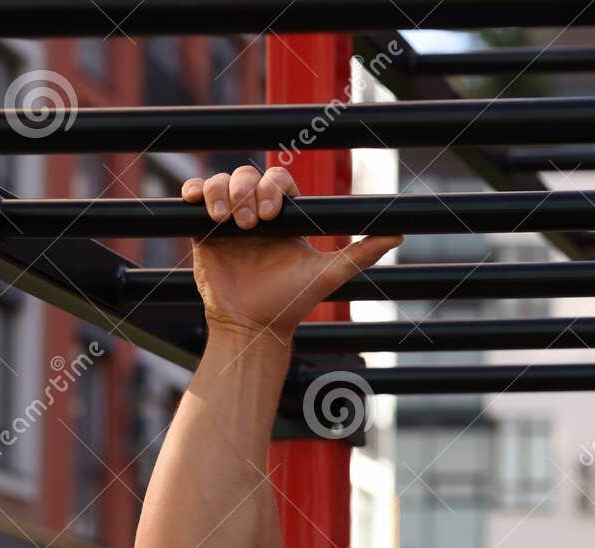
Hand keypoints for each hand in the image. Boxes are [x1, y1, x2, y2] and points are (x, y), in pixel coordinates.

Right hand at [183, 165, 401, 344]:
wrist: (253, 325)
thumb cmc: (291, 301)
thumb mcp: (328, 274)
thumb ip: (361, 253)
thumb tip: (399, 234)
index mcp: (286, 219)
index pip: (279, 181)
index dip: (273, 187)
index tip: (271, 215)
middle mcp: (257, 215)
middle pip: (248, 175)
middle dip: (248, 192)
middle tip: (251, 225)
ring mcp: (229, 219)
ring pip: (222, 181)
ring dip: (222, 192)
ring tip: (227, 221)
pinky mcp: (204, 229)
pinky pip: (196, 195)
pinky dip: (195, 190)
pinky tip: (198, 203)